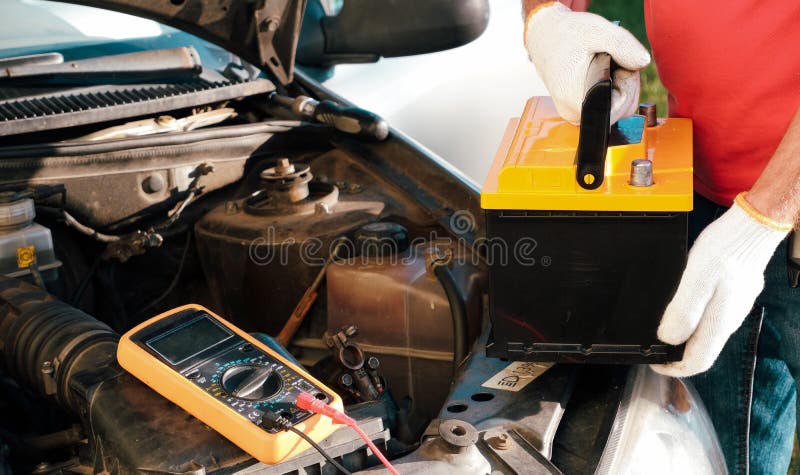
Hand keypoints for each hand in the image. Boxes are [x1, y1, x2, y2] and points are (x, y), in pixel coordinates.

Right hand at [524, 2, 650, 124]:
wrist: (545, 36)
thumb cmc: (567, 35)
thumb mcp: (597, 32)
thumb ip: (623, 45)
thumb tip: (643, 62)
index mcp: (578, 101)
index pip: (621, 106)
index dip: (627, 83)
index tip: (616, 63)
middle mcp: (574, 114)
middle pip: (621, 110)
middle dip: (626, 84)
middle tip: (612, 61)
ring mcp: (574, 115)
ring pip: (615, 109)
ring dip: (620, 86)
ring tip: (605, 66)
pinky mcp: (577, 111)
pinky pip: (605, 106)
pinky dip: (610, 89)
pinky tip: (600, 74)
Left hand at [651, 194, 791, 376]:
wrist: (752, 226)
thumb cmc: (725, 249)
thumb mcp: (696, 278)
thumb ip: (684, 310)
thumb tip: (668, 339)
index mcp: (719, 321)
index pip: (698, 362)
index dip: (673, 368)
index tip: (653, 362)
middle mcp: (729, 320)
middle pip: (702, 352)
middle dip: (676, 356)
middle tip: (653, 348)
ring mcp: (734, 308)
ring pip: (707, 335)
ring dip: (684, 339)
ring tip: (662, 329)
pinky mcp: (734, 296)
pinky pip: (712, 318)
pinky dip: (693, 322)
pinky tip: (681, 308)